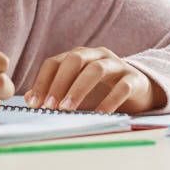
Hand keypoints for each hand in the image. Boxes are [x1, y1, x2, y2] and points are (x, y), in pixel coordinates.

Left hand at [24, 46, 165, 113]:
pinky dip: (109, 101)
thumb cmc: (103, 90)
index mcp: (80, 56)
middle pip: (75, 60)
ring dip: (79, 88)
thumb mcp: (77, 88)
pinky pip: (122, 87)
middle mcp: (98, 55)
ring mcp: (117, 65)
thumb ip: (55, 91)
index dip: (43, 81)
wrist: (140, 90)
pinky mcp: (134, 79)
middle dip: (59, 83)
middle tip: (50, 106)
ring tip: (68, 109)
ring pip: (96, 69)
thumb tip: (29, 100)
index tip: (35, 103)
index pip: (55, 62)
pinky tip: (99, 114)